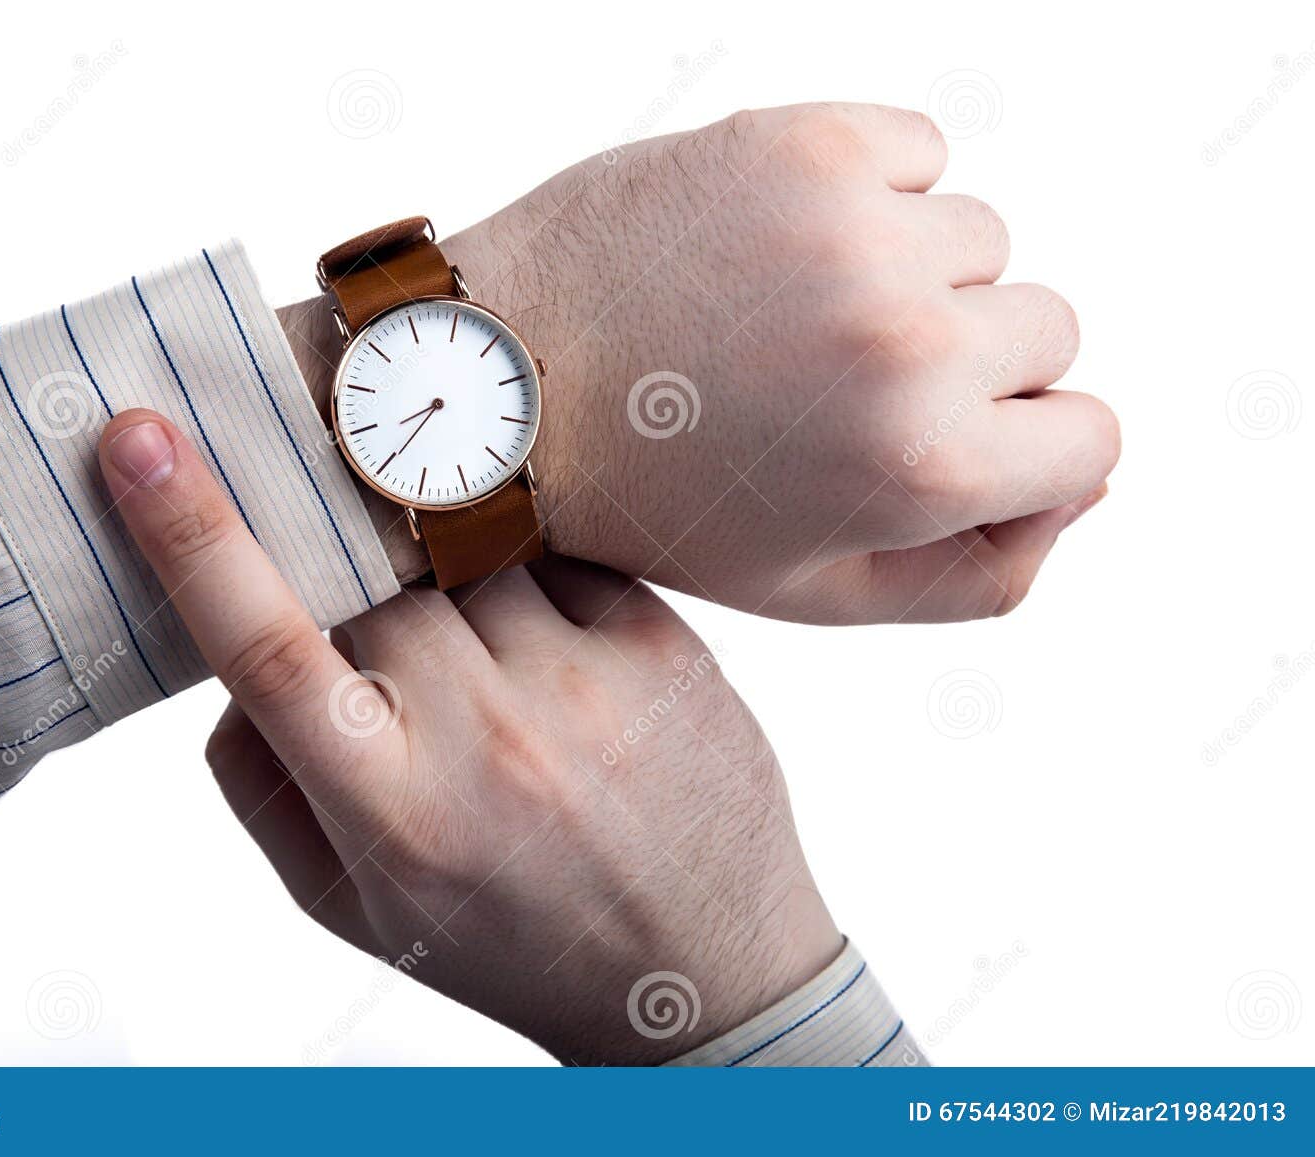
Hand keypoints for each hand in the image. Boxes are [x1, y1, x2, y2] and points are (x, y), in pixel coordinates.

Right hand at [99, 411, 840, 1064]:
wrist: (700, 972)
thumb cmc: (508, 937)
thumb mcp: (352, 902)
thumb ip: (260, 780)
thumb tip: (229, 643)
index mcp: (392, 812)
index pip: (268, 647)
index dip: (192, 534)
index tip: (140, 438)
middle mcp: (490, 739)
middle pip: (371, 575)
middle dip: (353, 570)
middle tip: (378, 601)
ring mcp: (585, 684)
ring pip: (464, 547)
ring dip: (449, 577)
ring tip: (495, 666)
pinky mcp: (663, 643)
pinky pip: (559, 553)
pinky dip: (535, 581)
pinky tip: (560, 659)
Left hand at [280, 102, 1116, 622]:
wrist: (503, 386)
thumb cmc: (660, 501)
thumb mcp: (816, 588)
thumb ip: (979, 571)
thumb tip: (1091, 485)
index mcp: (924, 469)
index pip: (1092, 440)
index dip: (1017, 448)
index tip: (931, 438)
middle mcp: (911, 343)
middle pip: (1048, 331)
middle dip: (965, 361)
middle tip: (834, 381)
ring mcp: (860, 231)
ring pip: (982, 239)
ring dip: (911, 272)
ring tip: (788, 313)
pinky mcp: (807, 143)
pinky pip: (920, 152)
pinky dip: (869, 190)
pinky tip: (775, 243)